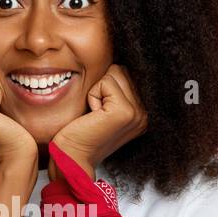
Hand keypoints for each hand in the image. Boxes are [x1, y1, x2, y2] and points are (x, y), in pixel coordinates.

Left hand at [48, 64, 146, 181]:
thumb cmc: (79, 132)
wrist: (72, 157)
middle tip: (95, 113)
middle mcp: (145, 113)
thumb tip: (113, 59)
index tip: (99, 111)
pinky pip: (105, 82)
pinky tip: (93, 115)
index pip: (125, 73)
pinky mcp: (125, 111)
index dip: (105, 85)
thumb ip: (114, 88)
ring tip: (95, 114)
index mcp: (142, 112)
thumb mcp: (102, 107)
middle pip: (121, 69)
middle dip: (102, 86)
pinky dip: (93, 96)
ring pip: (114, 72)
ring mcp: (138, 113)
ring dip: (97, 90)